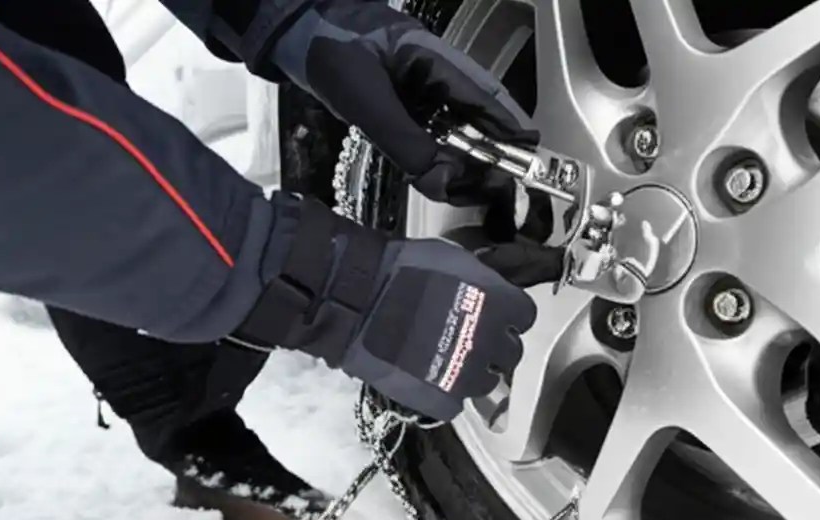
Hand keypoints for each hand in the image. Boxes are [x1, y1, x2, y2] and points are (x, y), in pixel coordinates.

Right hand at [233, 197, 536, 421]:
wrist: (359, 298)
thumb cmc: (401, 268)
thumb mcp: (454, 259)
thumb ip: (481, 279)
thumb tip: (489, 288)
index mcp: (500, 303)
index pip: (525, 317)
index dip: (510, 318)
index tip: (496, 317)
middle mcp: (492, 340)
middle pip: (510, 353)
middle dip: (493, 347)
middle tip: (471, 342)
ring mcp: (468, 373)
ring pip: (487, 383)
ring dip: (473, 374)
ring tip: (449, 364)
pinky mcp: (443, 398)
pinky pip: (456, 405)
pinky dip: (446, 396)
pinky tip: (431, 382)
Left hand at [271, 0, 537, 205]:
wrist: (289, 29)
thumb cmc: (328, 50)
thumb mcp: (367, 100)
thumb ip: (405, 144)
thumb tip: (444, 185)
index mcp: (438, 62)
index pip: (488, 99)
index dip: (512, 131)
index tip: (530, 160)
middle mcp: (435, 74)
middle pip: (477, 116)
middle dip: (492, 152)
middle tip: (500, 189)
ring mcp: (416, 86)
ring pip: (455, 126)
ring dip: (465, 158)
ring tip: (475, 189)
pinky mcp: (398, 100)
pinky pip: (428, 130)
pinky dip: (438, 155)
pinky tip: (440, 176)